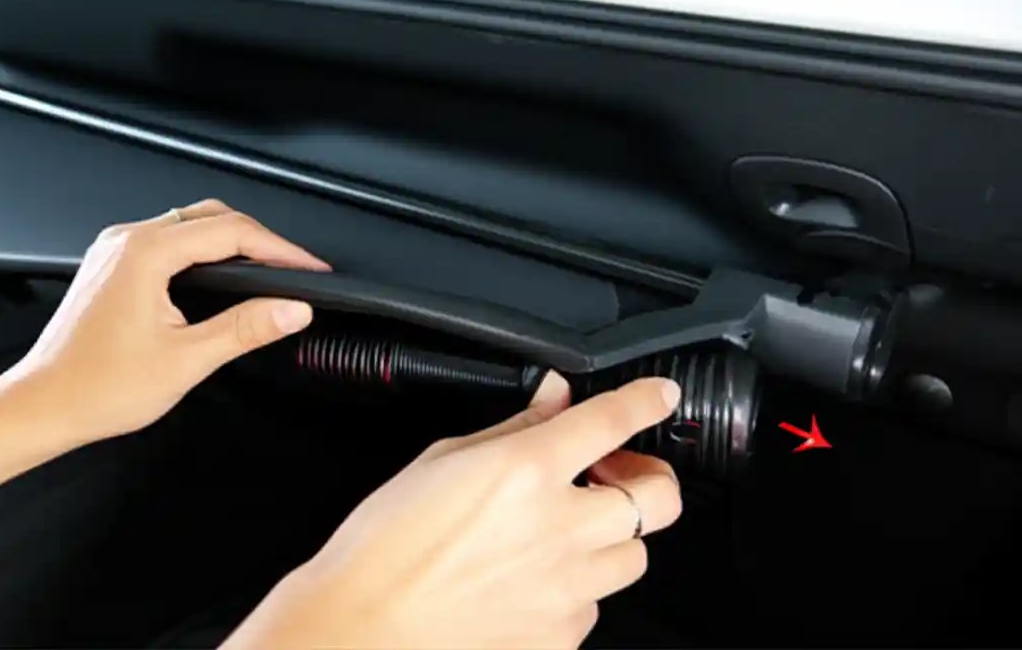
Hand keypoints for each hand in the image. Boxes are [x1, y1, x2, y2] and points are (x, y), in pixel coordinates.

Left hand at [1, 199, 329, 444]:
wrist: (43, 406)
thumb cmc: (96, 388)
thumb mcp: (186, 361)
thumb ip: (246, 329)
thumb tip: (292, 310)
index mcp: (145, 253)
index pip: (231, 232)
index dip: (280, 249)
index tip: (309, 268)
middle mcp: (126, 241)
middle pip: (211, 219)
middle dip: (260, 241)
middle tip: (294, 270)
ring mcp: (115, 251)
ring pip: (188, 226)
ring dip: (230, 245)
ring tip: (266, 273)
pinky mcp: (111, 267)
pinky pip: (167, 242)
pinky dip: (201, 255)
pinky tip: (220, 281)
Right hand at [225, 373, 683, 648]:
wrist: (361, 628)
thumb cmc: (385, 548)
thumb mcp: (440, 462)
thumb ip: (513, 428)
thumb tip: (554, 399)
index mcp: (526, 470)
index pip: (614, 420)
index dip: (648, 400)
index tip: (659, 396)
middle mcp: (560, 528)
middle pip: (659, 497)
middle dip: (647, 478)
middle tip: (613, 474)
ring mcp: (567, 588)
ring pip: (634, 556)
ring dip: (612, 536)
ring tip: (566, 533)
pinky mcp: (560, 635)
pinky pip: (595, 605)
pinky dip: (577, 589)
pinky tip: (534, 579)